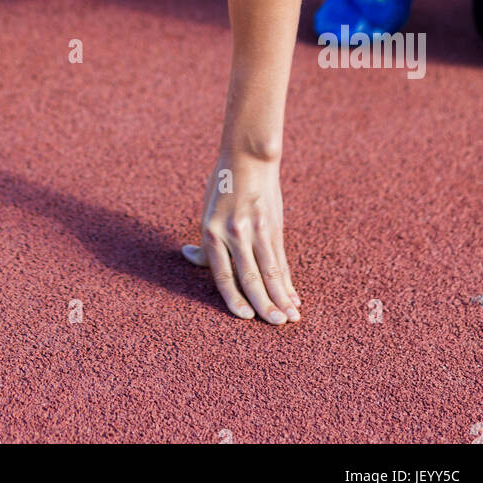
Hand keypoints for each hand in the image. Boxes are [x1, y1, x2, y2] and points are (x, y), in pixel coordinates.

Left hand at [182, 151, 301, 324]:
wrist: (248, 158)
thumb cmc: (222, 186)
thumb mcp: (207, 212)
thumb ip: (205, 241)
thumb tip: (189, 257)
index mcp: (212, 231)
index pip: (222, 273)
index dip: (234, 297)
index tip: (245, 317)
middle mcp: (234, 232)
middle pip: (250, 276)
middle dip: (265, 304)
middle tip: (277, 324)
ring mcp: (257, 229)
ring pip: (271, 270)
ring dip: (282, 297)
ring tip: (291, 317)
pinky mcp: (275, 226)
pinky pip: (281, 259)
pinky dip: (288, 280)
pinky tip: (293, 295)